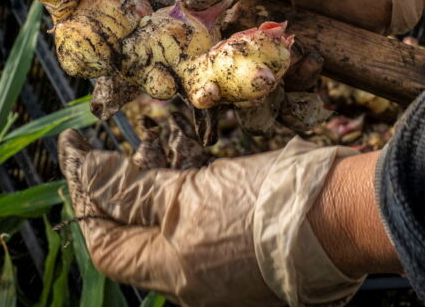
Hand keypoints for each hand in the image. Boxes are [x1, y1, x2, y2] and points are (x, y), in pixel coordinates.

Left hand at [58, 129, 364, 306]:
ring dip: (160, 185)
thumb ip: (135, 189)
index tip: (78, 156)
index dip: (87, 199)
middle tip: (129, 144)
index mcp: (174, 273)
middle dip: (126, 187)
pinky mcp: (245, 251)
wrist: (347, 216)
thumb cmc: (268, 207)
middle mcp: (192, 281)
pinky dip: (192, 194)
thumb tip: (86, 175)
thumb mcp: (193, 193)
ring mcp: (220, 270)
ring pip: (172, 226)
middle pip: (138, 235)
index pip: (106, 245)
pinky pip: (203, 226)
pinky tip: (198, 160)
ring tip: (164, 144)